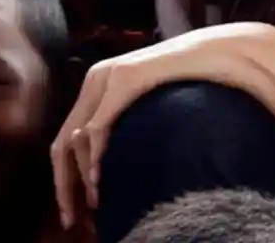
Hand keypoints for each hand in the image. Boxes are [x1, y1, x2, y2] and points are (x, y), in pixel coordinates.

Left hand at [49, 22, 274, 228]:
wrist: (214, 54)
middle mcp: (95, 79)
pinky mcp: (124, 79)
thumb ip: (129, 127)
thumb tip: (116, 166)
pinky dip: (94, 156)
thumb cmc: (189, 86)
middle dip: (63, 185)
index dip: (65, 178)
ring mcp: (106, 76)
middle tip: (71, 219)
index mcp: (97, 86)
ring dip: (79, 177)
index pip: (65, 139)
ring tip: (95, 203)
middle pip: (60, 143)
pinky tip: (98, 179)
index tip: (72, 209)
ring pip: (74, 139)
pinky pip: (98, 126)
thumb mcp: (149, 111)